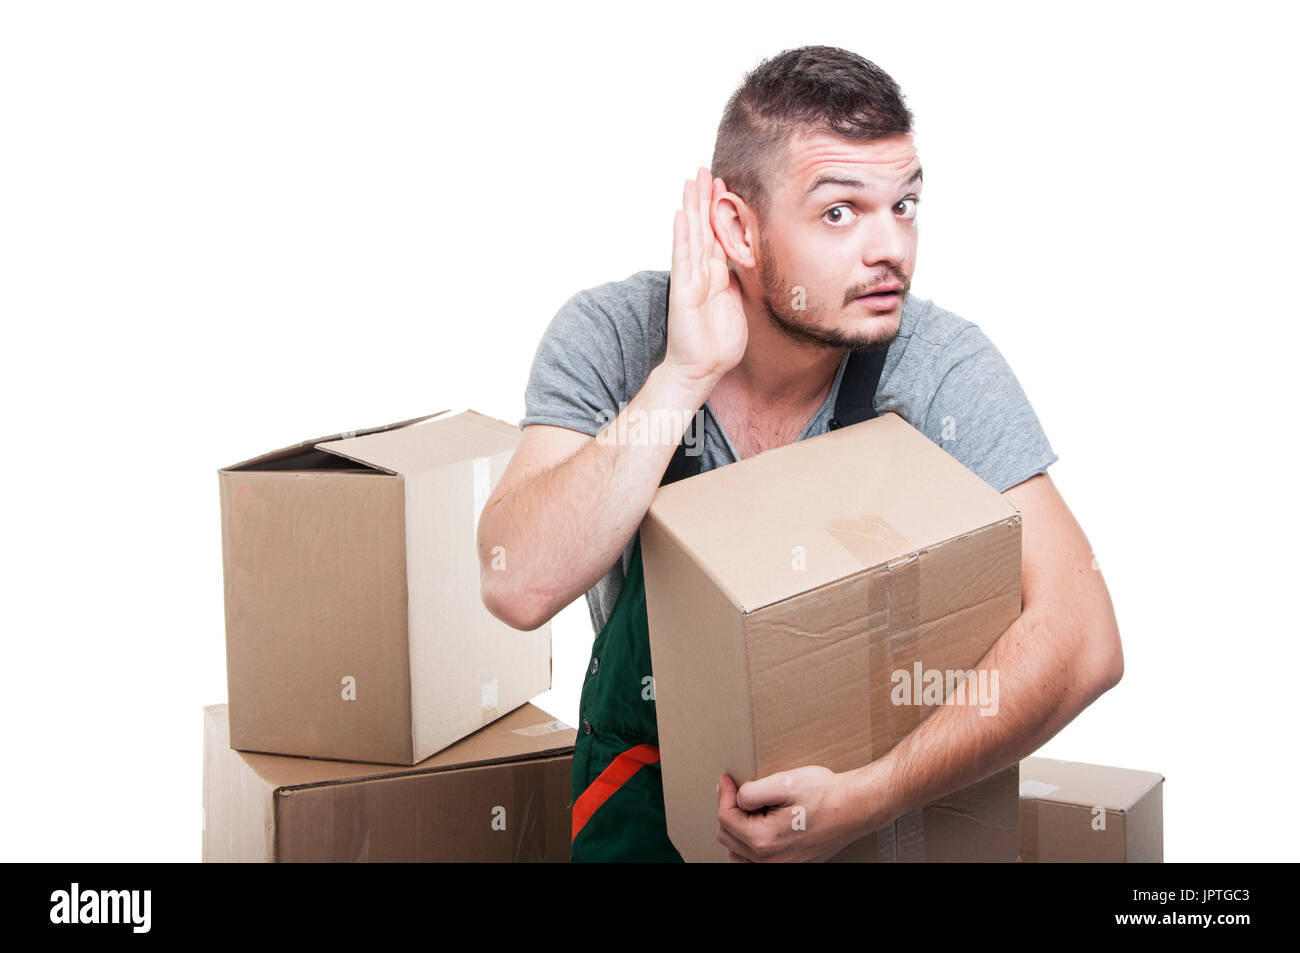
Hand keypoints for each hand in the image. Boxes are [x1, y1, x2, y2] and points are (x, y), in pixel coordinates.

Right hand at [664, 167, 747, 390]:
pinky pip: (682, 259)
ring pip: (691, 235)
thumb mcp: (738, 303)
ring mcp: (690, 279)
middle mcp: (700, 272)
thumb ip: (738, 281)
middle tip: (703, 169)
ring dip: (691, 207)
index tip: (722, 183)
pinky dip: (681, 236)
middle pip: (702, 227)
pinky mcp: (683, 291)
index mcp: (715, 275)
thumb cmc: (719, 343)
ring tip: (690, 181)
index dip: (718, 209)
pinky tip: (679, 215)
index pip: (716, 234)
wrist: (703, 369)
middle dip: (703, 198)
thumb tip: (750, 262)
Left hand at [716, 766, 870, 862]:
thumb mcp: (784, 781)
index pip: (726, 818)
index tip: (727, 779)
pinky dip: (748, 847)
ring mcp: (782, 866)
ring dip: (735, 830)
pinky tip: (754, 830)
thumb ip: (752, 792)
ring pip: (738, 853)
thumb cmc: (825, 794)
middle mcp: (770, 860)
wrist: (855, 807)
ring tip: (743, 809)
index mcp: (764, 839)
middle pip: (728, 836)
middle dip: (728, 809)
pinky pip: (755, 863)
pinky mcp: (791, 865)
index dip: (723, 793)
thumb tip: (737, 797)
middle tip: (734, 789)